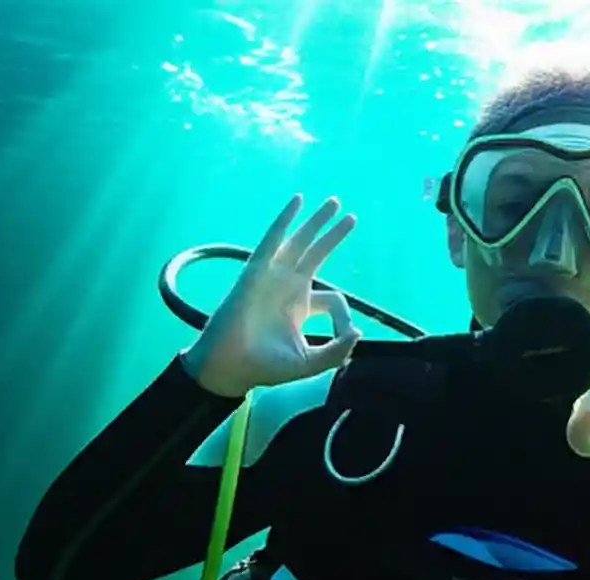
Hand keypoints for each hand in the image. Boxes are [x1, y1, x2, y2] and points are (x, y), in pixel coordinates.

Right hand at [182, 195, 361, 396]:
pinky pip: (273, 240)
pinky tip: (298, 201)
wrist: (230, 368)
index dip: (346, 317)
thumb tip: (358, 332)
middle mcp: (288, 288)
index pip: (334, 299)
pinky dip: (285, 220)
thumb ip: (336, 351)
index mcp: (301, 308)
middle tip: (350, 216)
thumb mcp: (309, 363)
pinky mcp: (255, 273)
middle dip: (332, 235)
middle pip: (316, 254)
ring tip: (334, 202)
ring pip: (299, 242)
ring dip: (316, 221)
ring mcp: (272, 278)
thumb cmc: (264, 368)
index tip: (346, 334)